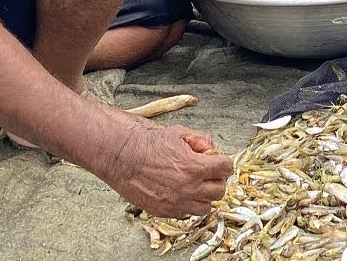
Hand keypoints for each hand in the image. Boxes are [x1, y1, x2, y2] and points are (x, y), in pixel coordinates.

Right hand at [101, 119, 231, 217]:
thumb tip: (211, 149)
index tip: (220, 162)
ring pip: (205, 207)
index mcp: (194, 167)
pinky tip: (181, 192)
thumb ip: (201, 141)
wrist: (120, 153)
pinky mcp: (162, 211)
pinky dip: (187, 204)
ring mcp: (174, 202)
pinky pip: (185, 213)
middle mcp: (187, 188)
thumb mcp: (179, 133)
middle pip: (219, 191)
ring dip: (204, 196)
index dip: (223, 163)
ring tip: (196, 185)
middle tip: (209, 173)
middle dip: (217, 180)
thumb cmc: (146, 141)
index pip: (225, 169)